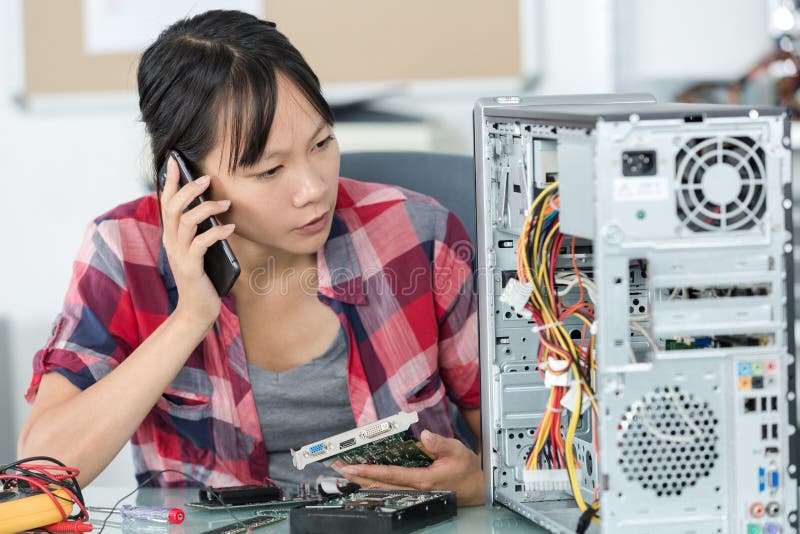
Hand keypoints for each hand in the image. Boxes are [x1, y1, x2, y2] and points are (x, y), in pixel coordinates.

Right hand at [160, 156, 234, 329]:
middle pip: (173, 207)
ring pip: (186, 222)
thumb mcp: (200, 249)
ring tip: (225, 204)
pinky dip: (217, 233)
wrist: (197, 310)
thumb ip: (201, 230)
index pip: (166, 202)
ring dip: (206, 209)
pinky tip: (230, 228)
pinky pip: (201, 243)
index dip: (170, 181)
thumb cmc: (203, 277)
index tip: (175, 160)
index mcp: (171, 235)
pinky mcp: (191, 267)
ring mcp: (179, 255)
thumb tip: (215, 207)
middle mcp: (171, 242)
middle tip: (206, 178)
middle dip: (188, 189)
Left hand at [331, 429, 483, 505]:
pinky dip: (375, 483)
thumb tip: (424, 435)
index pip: (390, 475)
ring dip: (363, 481)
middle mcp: (416, 488)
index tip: (352, 466)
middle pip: (380, 485)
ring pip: (383, 489)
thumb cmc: (466, 469)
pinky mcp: (414, 491)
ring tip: (346, 472)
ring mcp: (414, 492)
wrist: (476, 488)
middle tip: (339, 468)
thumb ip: (440, 443)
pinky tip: (365, 478)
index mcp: (424, 479)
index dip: (369, 471)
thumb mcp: (457, 450)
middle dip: (358, 477)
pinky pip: (390, 489)